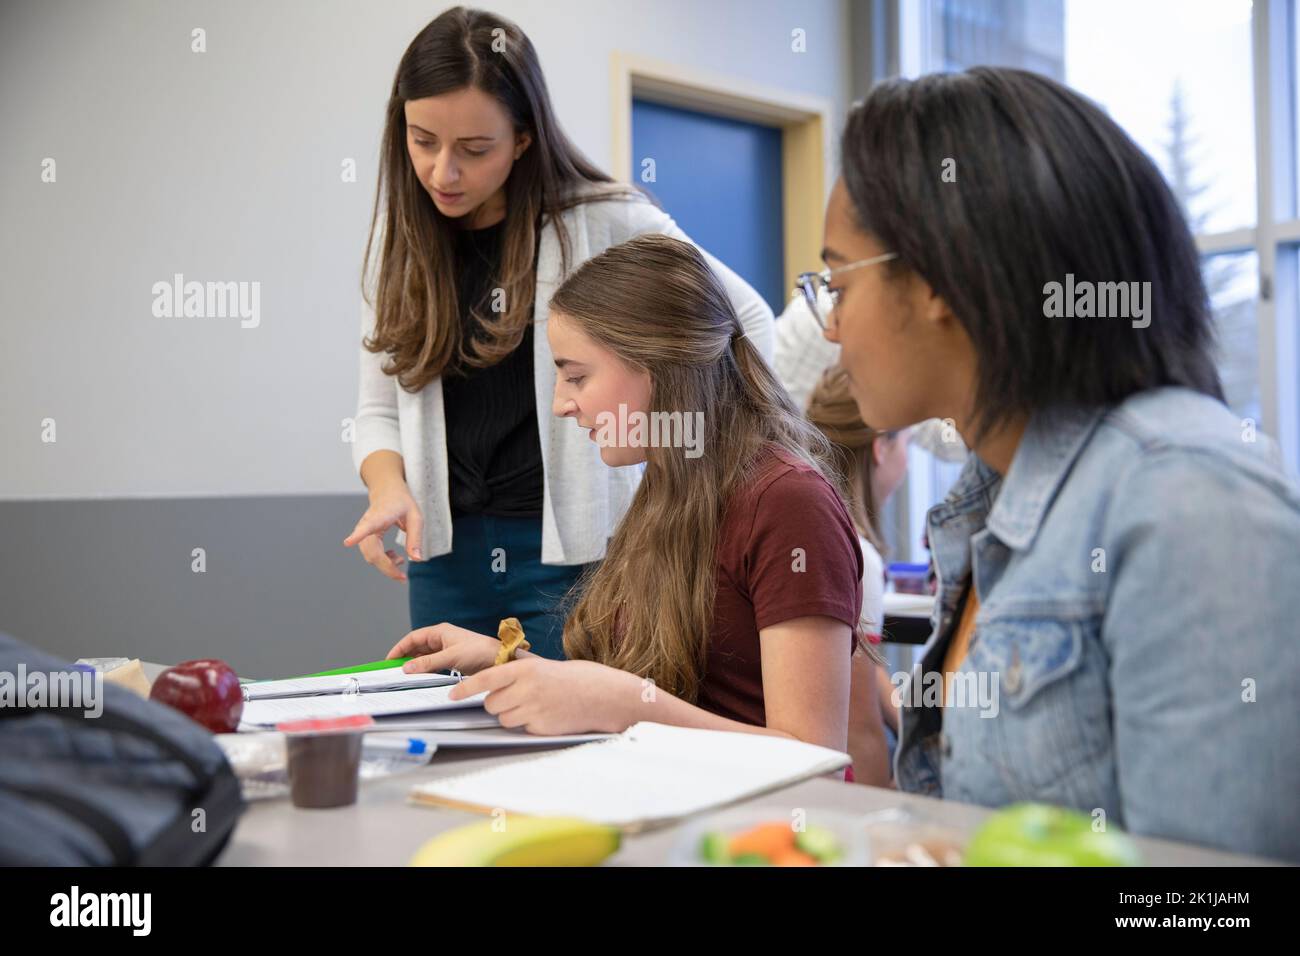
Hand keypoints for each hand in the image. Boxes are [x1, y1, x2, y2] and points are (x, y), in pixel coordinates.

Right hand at [343, 481, 424, 580]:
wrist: (387, 493)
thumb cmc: (402, 503)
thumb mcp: (415, 517)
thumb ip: (415, 538)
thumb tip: (416, 559)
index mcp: (379, 516)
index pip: (367, 526)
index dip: (357, 535)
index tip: (348, 542)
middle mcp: (367, 525)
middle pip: (372, 553)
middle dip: (387, 568)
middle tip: (403, 578)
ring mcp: (363, 532)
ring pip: (371, 557)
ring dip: (386, 566)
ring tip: (401, 560)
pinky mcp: (364, 538)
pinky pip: (371, 555)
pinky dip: (383, 562)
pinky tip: (394, 556)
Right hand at [387, 622, 500, 674]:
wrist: (499, 659)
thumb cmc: (479, 651)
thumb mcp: (450, 656)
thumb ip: (428, 662)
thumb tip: (407, 667)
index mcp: (440, 632)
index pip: (413, 637)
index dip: (400, 648)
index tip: (389, 659)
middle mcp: (442, 639)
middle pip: (417, 647)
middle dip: (405, 657)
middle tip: (394, 670)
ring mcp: (447, 649)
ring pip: (424, 656)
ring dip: (415, 664)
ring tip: (405, 675)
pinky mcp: (452, 660)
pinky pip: (433, 663)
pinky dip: (425, 669)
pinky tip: (421, 676)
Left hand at [449, 658, 641, 734]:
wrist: (601, 694)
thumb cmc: (569, 679)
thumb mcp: (540, 667)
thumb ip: (514, 674)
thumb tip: (486, 686)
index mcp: (525, 670)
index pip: (485, 679)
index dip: (465, 688)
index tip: (451, 695)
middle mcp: (528, 689)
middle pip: (492, 704)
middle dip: (498, 704)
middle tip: (515, 698)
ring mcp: (535, 710)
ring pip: (504, 719)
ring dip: (512, 715)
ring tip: (533, 706)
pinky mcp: (542, 728)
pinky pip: (521, 729)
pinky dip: (528, 725)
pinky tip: (545, 715)